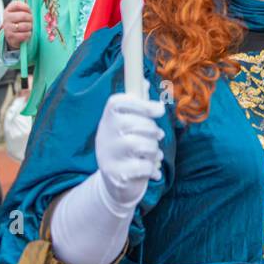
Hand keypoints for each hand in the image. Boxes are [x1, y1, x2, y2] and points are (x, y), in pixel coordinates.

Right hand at [3, 0, 33, 49]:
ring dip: (30, 27)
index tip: (29, 11)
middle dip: (31, 19)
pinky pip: (24, 35)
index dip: (26, 7)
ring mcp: (8, 28)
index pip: (18, 4)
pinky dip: (28, 34)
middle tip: (31, 20)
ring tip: (29, 27)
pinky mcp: (11, 37)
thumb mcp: (20, 10)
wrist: (12, 35)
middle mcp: (6, 18)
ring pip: (25, 26)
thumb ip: (22, 1)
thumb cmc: (18, 20)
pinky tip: (27, 33)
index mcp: (9, 9)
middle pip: (23, 16)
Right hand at [94, 90, 165, 213]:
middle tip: (158, 136)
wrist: (114, 183)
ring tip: (153, 154)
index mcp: (108, 118)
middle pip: (137, 124)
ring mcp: (108, 154)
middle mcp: (104, 134)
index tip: (158, 110)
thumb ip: (136, 104)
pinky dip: (152, 168)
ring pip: (142, 145)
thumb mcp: (127, 124)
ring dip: (154, 150)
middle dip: (154, 131)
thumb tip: (144, 80)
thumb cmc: (126, 146)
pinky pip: (144, 166)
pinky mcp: (115, 174)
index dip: (142, 104)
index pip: (119, 102)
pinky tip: (151, 170)